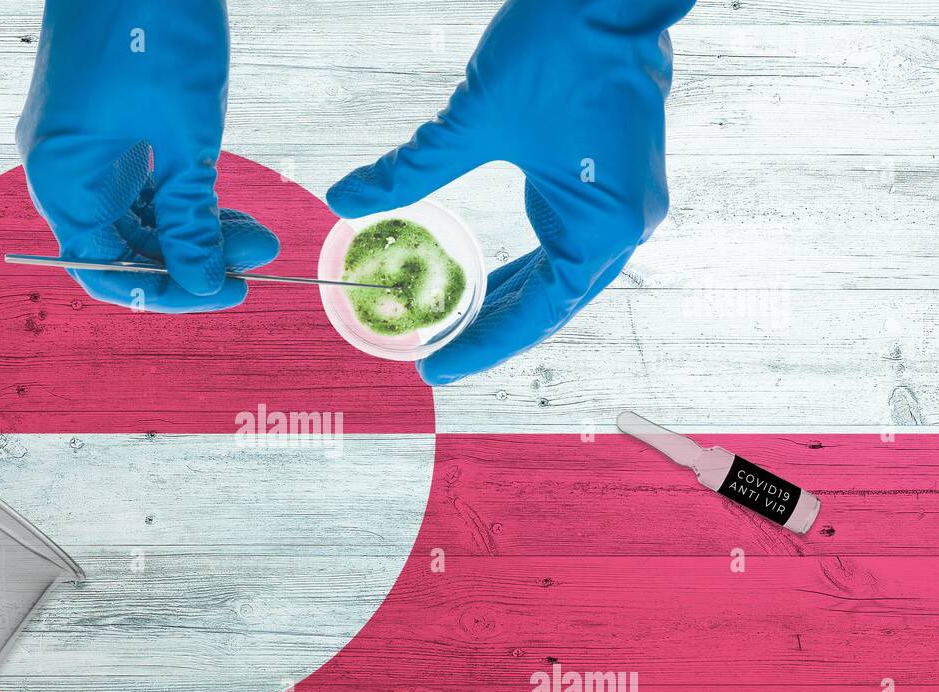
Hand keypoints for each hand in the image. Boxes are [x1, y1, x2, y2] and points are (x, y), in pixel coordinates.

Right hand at [16, 0, 278, 312]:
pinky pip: (137, 182)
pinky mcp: (101, 124)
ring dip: (193, 230)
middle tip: (256, 261)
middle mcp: (61, 168)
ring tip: (255, 234)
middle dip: (191, 259)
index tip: (225, 292)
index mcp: (63, 179)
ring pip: (136, 216)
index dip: (166, 293)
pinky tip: (225, 204)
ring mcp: (80, 145)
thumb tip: (204, 284)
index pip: (106, 271)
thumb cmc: (152, 24)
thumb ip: (191, 219)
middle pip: (123, 247)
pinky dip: (180, 197)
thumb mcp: (185, 137)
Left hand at [327, 0, 694, 382]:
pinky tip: (490, 278)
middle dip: (490, 331)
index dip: (480, 346)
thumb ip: (409, 170)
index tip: (432, 368)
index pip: (536, 314)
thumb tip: (342, 198)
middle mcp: (623, 227)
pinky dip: (529, 265)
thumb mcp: (471, 120)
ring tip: (455, 326)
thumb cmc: (557, 47)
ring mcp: (625, 205)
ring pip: (561, 277)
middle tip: (435, 356)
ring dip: (509, 300)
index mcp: (600, 228)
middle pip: (551, 305)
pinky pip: (568, 243)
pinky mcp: (615, 181)